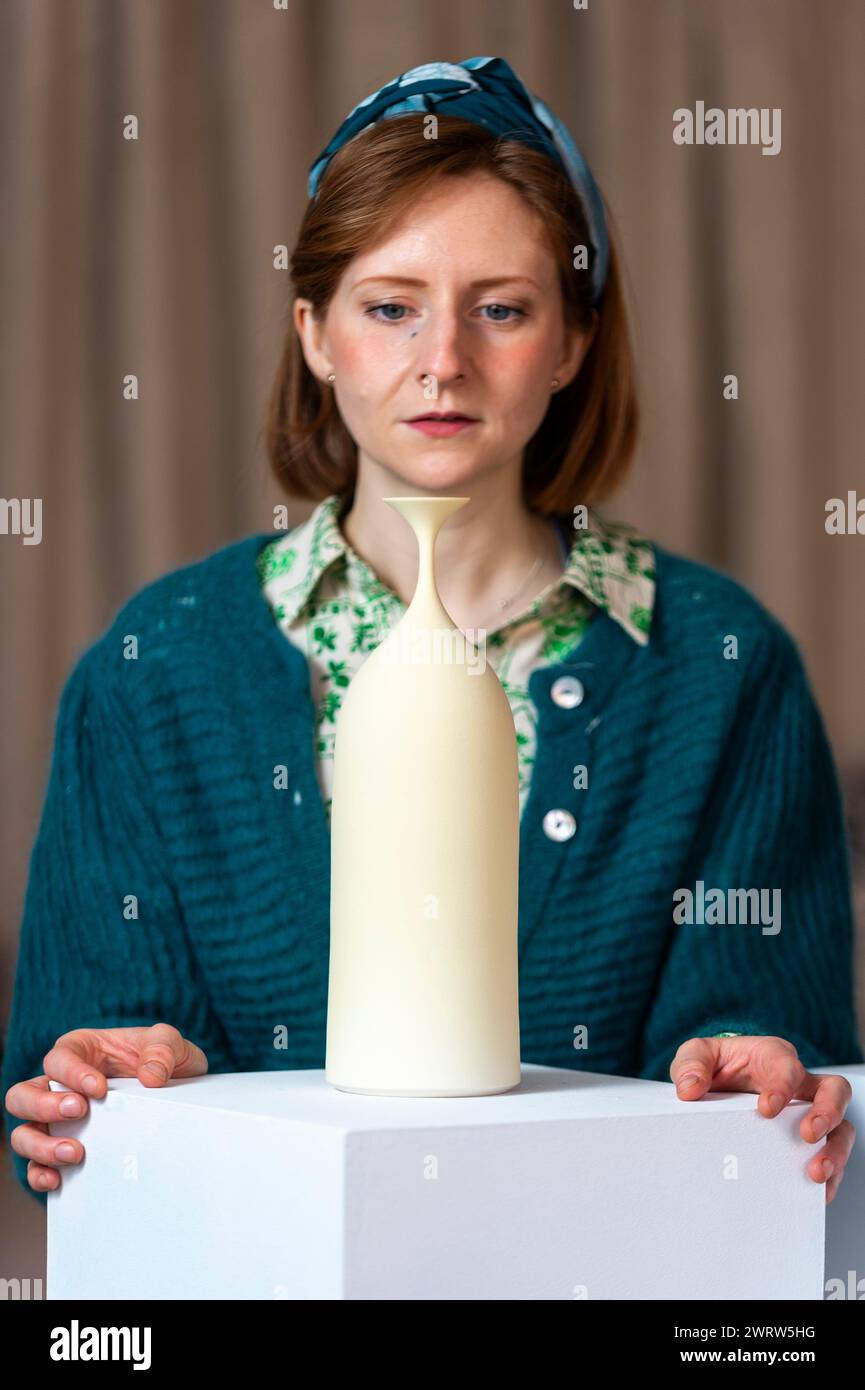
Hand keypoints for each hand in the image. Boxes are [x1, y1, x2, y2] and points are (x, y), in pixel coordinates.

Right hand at [5, 1023, 208, 1193]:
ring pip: (24, 1133)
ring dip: (41, 1146)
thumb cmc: (161, 1060)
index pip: (58, 1058)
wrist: (178, 1088)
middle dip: (42, 1106)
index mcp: (79, 1051)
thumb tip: (150, 1078)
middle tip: (78, 1112)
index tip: (100, 1088)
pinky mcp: (64, 1147)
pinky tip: (58, 1179)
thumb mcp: (168, 1043)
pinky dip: (40, 1174)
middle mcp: (60, 1086)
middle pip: (22, 1095)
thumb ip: (161, 1050)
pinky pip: (37, 1165)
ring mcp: (58, 1120)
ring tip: (74, 1153)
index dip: (72, 1073)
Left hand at [670, 1034, 855, 1202]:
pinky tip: (818, 1193)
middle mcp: (800, 1083)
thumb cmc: (715, 1065)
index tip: (767, 1109)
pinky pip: (831, 1154)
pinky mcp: (810, 1139)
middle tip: (808, 1136)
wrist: (719, 1081)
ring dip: (834, 1150)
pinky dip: (830, 1176)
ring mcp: (809, 1112)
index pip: (788, 1065)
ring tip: (816, 1173)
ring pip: (841, 1126)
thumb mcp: (697, 1055)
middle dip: (827, 1113)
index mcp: (772, 1057)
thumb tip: (689, 1090)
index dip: (783, 1086)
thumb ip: (691, 1065)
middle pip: (834, 1090)